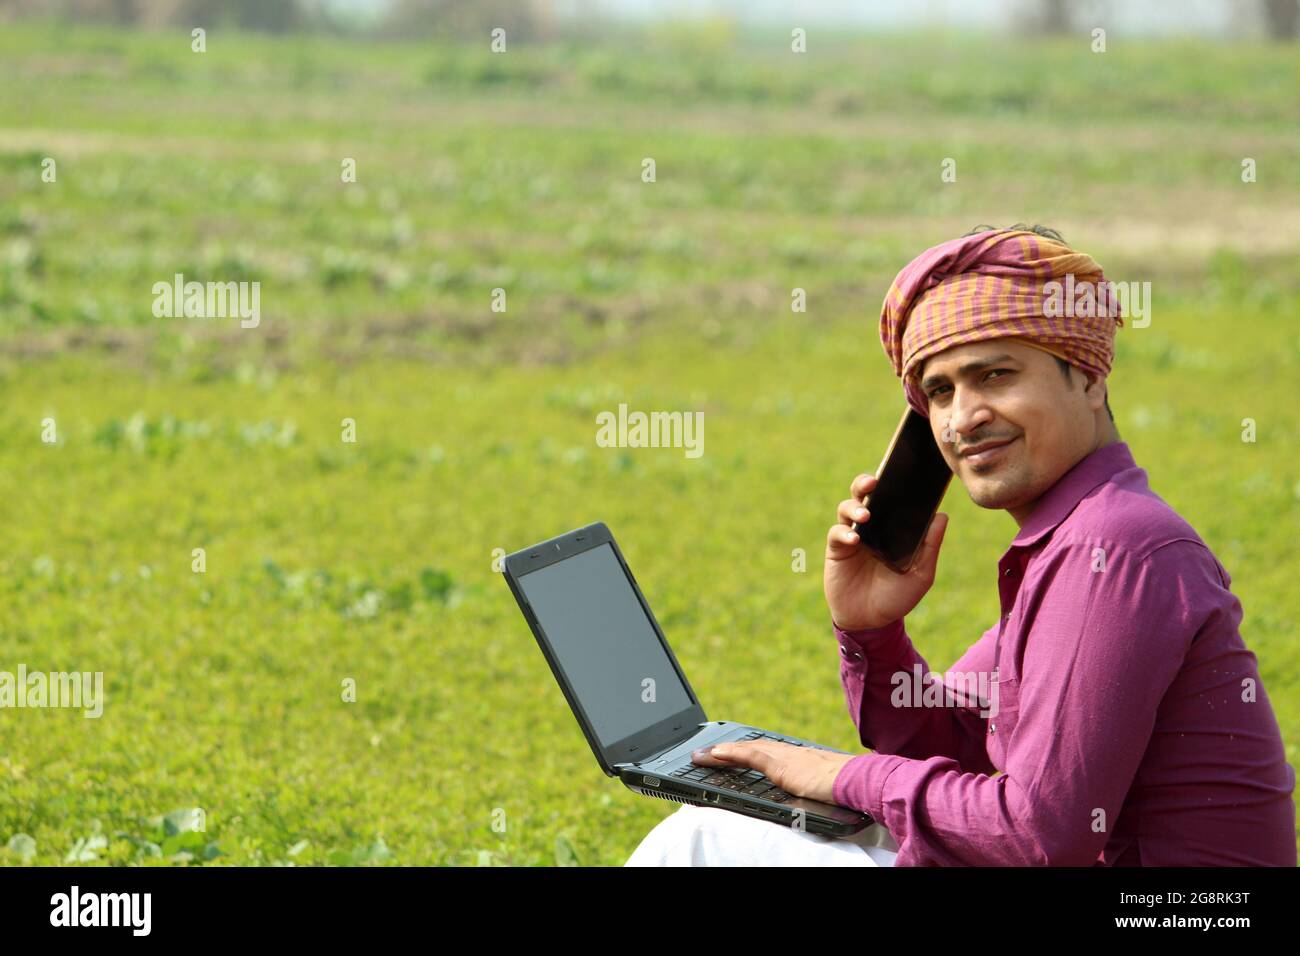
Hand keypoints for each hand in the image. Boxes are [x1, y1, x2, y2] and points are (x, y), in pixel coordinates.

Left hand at [690, 740, 857, 804]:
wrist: (858, 780)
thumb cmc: (850, 787)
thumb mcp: (828, 787)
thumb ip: (816, 787)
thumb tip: (815, 795)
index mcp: (802, 758)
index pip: (769, 751)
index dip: (749, 750)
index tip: (734, 753)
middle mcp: (791, 753)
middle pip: (754, 747)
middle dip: (730, 750)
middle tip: (709, 753)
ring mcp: (785, 757)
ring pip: (746, 749)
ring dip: (722, 752)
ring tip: (702, 755)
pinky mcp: (781, 765)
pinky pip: (749, 755)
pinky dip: (730, 753)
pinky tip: (715, 754)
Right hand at [824, 472, 947, 630]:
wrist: (871, 622)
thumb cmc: (896, 597)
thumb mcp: (920, 574)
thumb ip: (929, 546)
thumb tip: (942, 516)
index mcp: (891, 528)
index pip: (889, 498)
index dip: (890, 483)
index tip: (898, 472)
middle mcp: (871, 527)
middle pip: (863, 494)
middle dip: (865, 483)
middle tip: (873, 483)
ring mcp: (852, 537)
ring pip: (846, 508)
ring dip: (854, 507)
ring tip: (865, 515)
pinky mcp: (837, 550)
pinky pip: (836, 533)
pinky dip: (844, 532)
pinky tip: (855, 539)